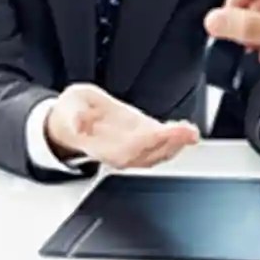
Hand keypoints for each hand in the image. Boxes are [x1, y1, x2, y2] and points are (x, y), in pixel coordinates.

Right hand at [46, 84, 199, 169]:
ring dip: (177, 144)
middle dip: (170, 143)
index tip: (163, 132)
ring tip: (191, 133)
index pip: (129, 148)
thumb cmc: (72, 114)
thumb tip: (79, 124)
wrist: (72, 122)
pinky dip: (175, 141)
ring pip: (158, 152)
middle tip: (189, 132)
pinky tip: (186, 132)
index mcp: (103, 146)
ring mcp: (132, 147)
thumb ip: (73, 116)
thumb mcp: (67, 107)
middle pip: (149, 152)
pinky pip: (160, 146)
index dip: (147, 141)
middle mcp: (120, 152)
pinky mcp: (141, 138)